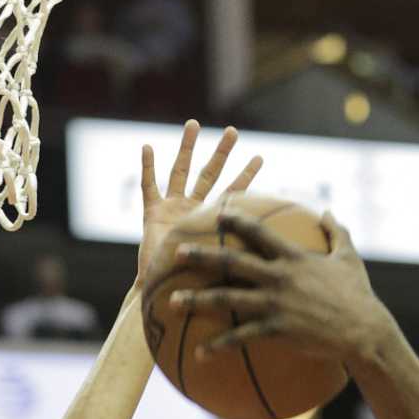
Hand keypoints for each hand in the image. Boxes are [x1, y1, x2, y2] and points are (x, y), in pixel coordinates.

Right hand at [138, 119, 262, 286]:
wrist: (162, 295)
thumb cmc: (192, 287)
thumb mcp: (219, 272)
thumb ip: (238, 264)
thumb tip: (270, 272)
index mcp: (211, 221)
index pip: (233, 193)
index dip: (246, 177)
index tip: (260, 157)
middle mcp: (193, 210)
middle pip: (209, 174)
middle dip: (220, 153)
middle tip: (233, 131)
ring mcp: (172, 208)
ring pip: (180, 172)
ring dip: (186, 148)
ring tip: (194, 124)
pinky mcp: (151, 213)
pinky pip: (148, 186)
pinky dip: (147, 168)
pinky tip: (148, 147)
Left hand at [168, 210, 383, 363]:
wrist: (363, 332)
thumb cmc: (358, 296)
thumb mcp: (350, 258)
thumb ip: (336, 232)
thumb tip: (329, 211)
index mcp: (293, 256)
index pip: (258, 230)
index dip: (235, 218)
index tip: (215, 210)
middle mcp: (278, 276)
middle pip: (231, 261)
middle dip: (202, 255)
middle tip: (177, 252)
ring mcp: (275, 304)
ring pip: (228, 298)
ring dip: (197, 299)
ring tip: (173, 302)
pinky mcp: (277, 330)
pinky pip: (241, 337)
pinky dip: (219, 345)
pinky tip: (200, 354)